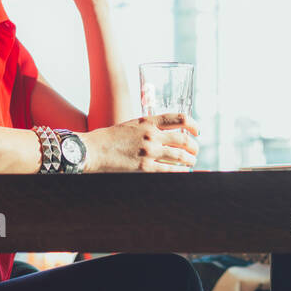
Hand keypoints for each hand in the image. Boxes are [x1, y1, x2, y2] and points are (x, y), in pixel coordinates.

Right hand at [79, 113, 199, 171]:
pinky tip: (182, 172)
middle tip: (195, 151)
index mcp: (148, 121)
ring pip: (180, 155)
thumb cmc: (110, 138)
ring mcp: (149, 151)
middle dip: (193, 146)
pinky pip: (170, 170)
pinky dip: (179, 171)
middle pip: (183, 139)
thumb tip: (164, 135)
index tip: (197, 130)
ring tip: (191, 162)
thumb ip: (148, 127)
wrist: (93, 150)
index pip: (179, 118)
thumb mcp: (131, 125)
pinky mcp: (145, 167)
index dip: (192, 124)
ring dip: (189, 160)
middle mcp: (151, 134)